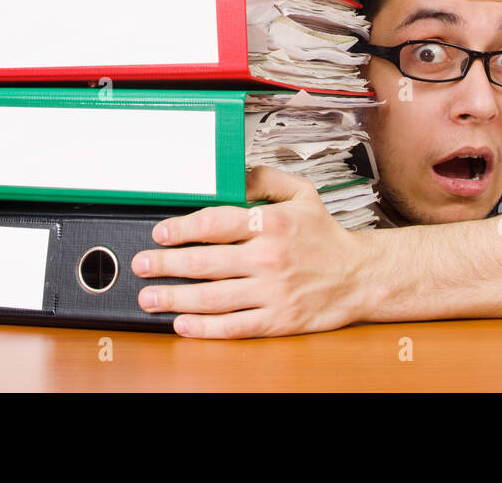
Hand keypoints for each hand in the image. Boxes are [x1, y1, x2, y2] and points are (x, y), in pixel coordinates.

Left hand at [131, 167, 373, 337]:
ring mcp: (272, 292)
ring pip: (213, 297)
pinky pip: (234, 326)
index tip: (160, 232)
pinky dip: (204, 327)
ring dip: (175, 298)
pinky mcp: (277, 320)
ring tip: (150, 297)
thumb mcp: (300, 193)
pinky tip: (183, 324)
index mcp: (271, 224)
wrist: (359, 276)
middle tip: (142, 265)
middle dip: (165, 264)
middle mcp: (269, 258)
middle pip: (205, 263)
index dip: (181, 229)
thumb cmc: (325, 236)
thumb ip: (263, 179)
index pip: (215, 223)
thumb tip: (231, 174)